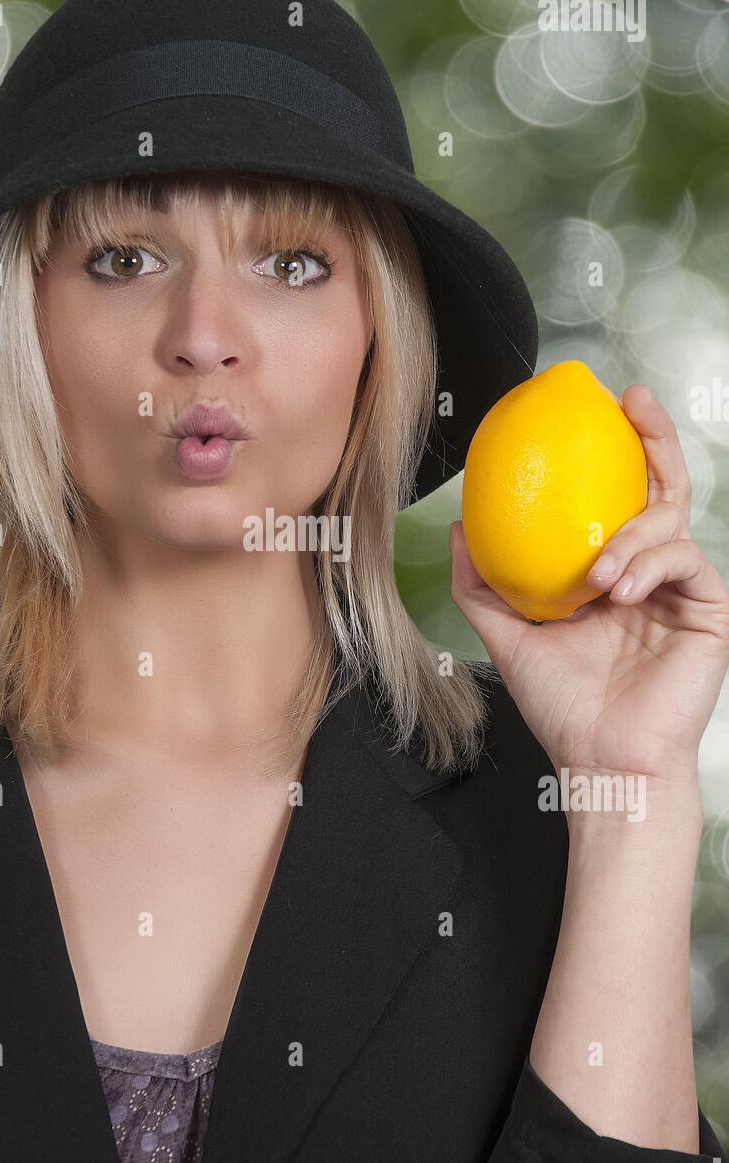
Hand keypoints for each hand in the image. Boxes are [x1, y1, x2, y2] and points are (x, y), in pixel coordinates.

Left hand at [449, 384, 728, 790]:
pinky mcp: (709, 609)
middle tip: (633, 402)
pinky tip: (622, 589)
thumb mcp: (509, 638)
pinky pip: (686, 559)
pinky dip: (650, 564)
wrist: (602, 760)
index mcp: (609, 573)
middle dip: (654, 436)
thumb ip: (484, 586)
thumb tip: (459, 529)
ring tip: (599, 575)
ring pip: (671, 520)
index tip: (593, 408)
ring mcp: (680, 588)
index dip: (613, 453)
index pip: (617, 500)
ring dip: (631, 535)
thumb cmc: (562, 707)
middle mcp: (647, 572)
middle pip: (661, 487)